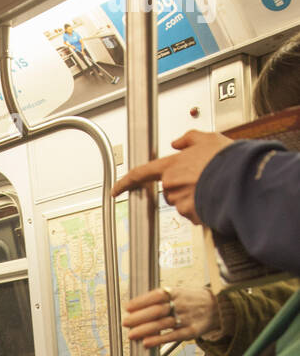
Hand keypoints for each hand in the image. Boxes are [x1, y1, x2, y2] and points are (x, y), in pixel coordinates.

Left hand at [112, 130, 233, 221]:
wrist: (242, 178)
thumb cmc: (226, 159)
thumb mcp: (207, 138)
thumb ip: (188, 139)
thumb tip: (177, 142)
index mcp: (171, 166)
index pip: (141, 174)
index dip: (125, 182)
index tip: (115, 190)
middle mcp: (172, 185)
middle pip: (170, 189)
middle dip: (183, 186)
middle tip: (203, 178)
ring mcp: (181, 202)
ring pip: (182, 202)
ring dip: (194, 197)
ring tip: (212, 187)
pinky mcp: (192, 216)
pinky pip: (194, 214)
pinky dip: (203, 208)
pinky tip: (214, 198)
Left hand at [123, 286, 217, 347]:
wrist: (218, 308)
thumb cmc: (193, 301)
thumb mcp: (180, 292)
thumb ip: (161, 298)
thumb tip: (137, 306)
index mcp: (176, 292)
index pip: (156, 295)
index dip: (141, 301)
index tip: (128, 307)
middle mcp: (180, 304)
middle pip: (157, 310)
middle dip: (139, 317)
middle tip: (126, 322)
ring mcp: (186, 318)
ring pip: (162, 324)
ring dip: (145, 330)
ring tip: (131, 334)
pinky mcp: (191, 331)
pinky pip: (172, 336)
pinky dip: (158, 339)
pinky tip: (147, 342)